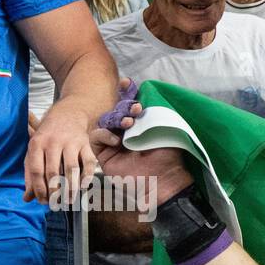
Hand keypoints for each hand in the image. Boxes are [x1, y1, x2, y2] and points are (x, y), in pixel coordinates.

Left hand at [25, 100, 100, 203]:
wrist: (66, 116)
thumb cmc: (47, 138)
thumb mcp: (35, 152)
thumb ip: (30, 175)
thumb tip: (28, 198)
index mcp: (37, 143)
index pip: (36, 170)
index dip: (39, 188)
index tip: (43, 201)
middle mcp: (53, 142)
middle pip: (53, 171)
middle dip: (55, 191)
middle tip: (56, 204)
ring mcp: (71, 142)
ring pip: (71, 169)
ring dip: (71, 188)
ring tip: (70, 200)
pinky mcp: (85, 144)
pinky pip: (88, 163)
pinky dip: (87, 177)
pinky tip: (83, 187)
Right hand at [88, 82, 190, 209]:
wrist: (163, 181)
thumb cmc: (168, 157)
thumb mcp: (164, 128)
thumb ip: (153, 112)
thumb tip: (142, 95)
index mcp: (139, 127)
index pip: (128, 106)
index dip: (126, 93)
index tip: (127, 82)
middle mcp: (125, 134)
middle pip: (115, 112)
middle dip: (123, 106)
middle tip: (136, 108)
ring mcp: (113, 144)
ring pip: (105, 122)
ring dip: (115, 119)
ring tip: (129, 123)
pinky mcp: (103, 156)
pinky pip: (96, 138)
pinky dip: (103, 135)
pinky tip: (116, 139)